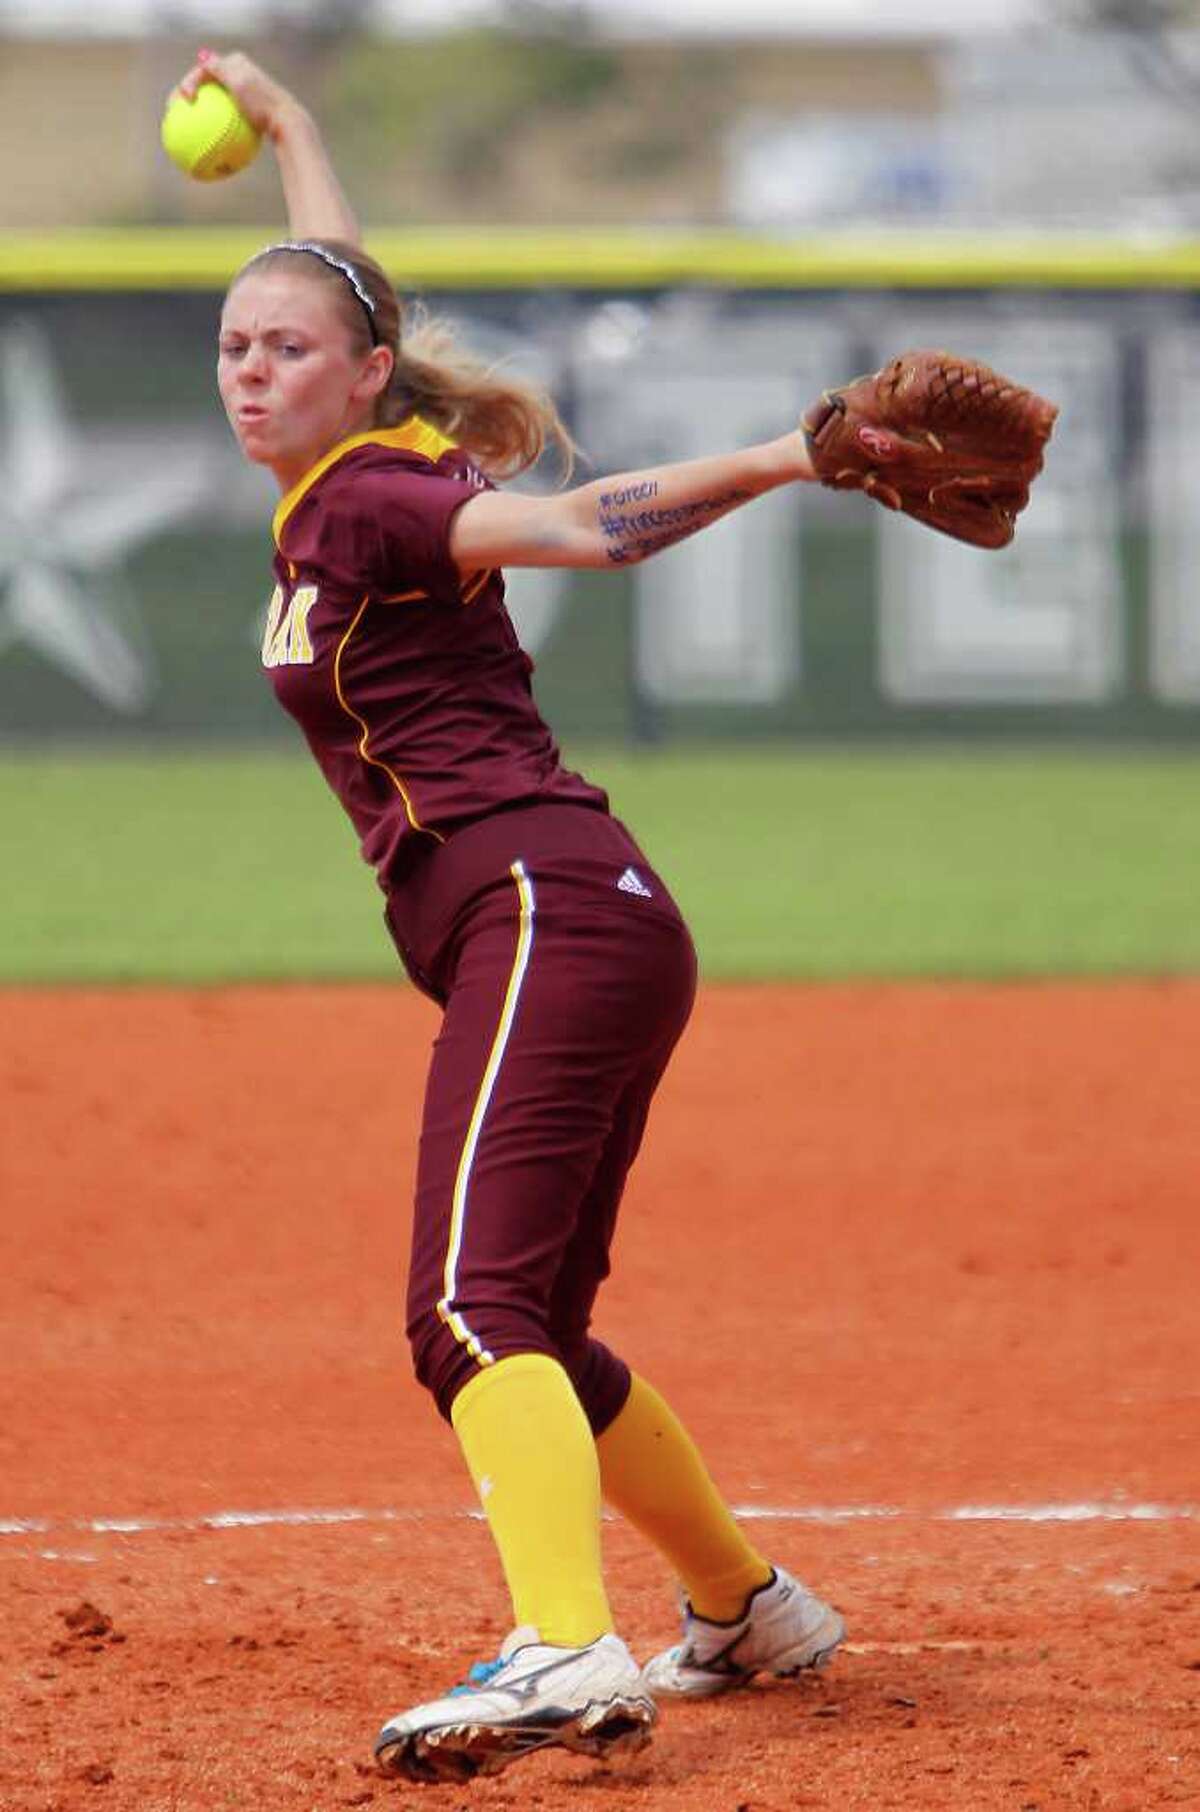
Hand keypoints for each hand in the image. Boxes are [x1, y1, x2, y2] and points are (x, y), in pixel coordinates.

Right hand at [172, 48, 304, 142]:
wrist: (288, 124)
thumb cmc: (264, 105)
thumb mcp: (240, 83)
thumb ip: (220, 69)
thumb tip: (202, 59)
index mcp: (235, 63)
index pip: (202, 70)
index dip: (187, 82)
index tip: (184, 99)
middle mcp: (238, 76)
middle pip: (204, 86)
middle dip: (184, 97)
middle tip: (172, 112)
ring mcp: (242, 95)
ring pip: (211, 104)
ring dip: (194, 115)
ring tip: (180, 128)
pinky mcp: (247, 112)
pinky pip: (222, 120)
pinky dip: (210, 130)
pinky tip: (201, 145)